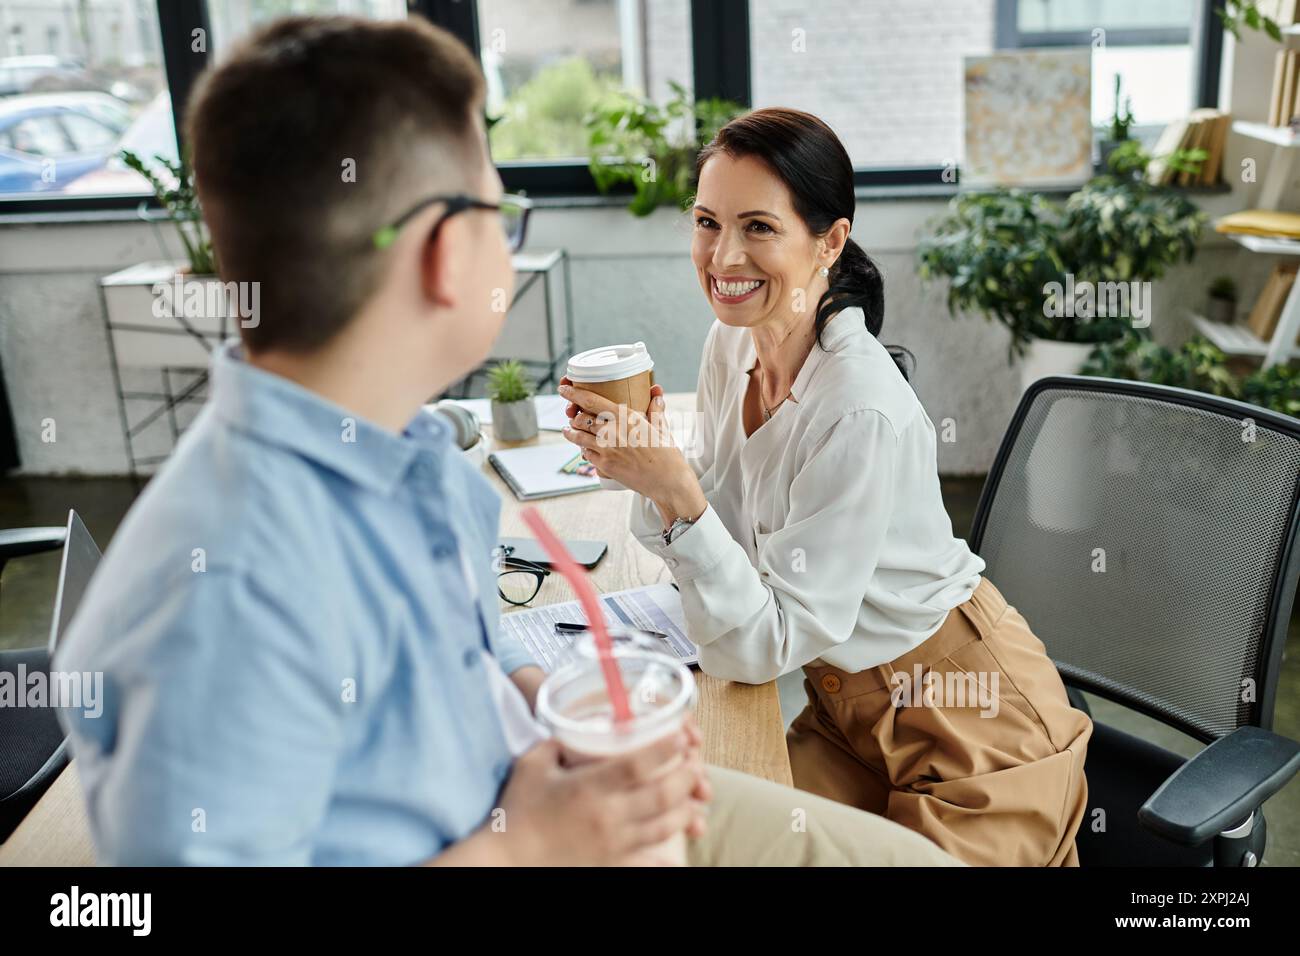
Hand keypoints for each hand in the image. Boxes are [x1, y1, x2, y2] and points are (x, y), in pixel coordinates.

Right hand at [493, 725, 709, 865]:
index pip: (637, 764)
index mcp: (588, 788)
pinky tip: (677, 849)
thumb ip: (559, 743)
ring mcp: (611, 843)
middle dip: (686, 778)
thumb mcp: (533, 764)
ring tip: (693, 799)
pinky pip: (647, 859)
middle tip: (696, 766)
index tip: (682, 737)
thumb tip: (578, 728)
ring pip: (663, 827)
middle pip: (662, 795)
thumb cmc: (516, 811)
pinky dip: (666, 856)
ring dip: (684, 810)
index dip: (665, 748)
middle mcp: (606, 816)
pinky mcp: (610, 862)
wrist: (506, 860)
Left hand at [558, 378, 706, 525]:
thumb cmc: (667, 454)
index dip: (574, 393)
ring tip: (568, 430)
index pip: (591, 400)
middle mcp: (613, 431)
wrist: (668, 482)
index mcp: (626, 417)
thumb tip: (656, 393)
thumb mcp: (662, 428)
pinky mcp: (604, 465)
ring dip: (571, 432)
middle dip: (574, 415)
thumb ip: (655, 409)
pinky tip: (583, 448)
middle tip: (572, 414)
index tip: (564, 388)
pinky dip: (582, 449)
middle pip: (581, 418)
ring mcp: (606, 449)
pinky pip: (585, 454)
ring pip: (578, 436)